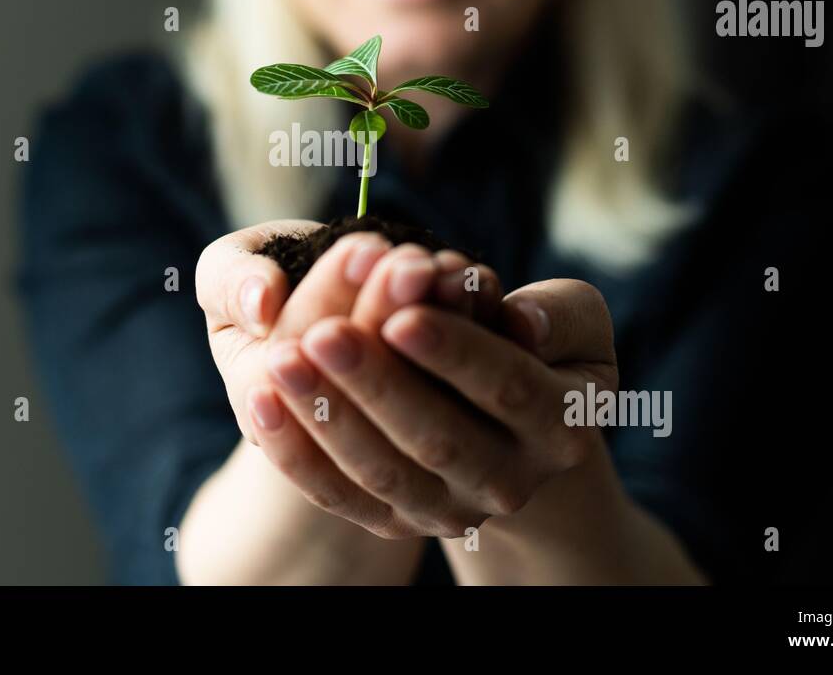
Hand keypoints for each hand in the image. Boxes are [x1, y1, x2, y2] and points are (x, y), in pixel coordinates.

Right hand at [194, 223, 501, 447]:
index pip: (297, 348)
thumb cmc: (273, 281)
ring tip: (452, 268)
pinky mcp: (442, 442)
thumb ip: (229, 278)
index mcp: (261, 401)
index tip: (366, 246)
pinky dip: (478, 339)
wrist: (335, 316)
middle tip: (414, 260)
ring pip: (418, 404)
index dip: (332, 295)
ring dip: (440, 328)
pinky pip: (466, 402)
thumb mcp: (230, 271)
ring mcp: (387, 454)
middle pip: (358, 380)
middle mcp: (326, 438)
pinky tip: (479, 286)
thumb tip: (262, 304)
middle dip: (386, 310)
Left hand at [253, 274, 617, 539]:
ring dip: (327, 416)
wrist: (509, 424)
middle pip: (438, 439)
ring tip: (281, 359)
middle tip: (324, 333)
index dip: (456, 352)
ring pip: (382, 472)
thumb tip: (522, 320)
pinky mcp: (396, 520)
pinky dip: (296, 452)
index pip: (508, 386)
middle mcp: (509, 480)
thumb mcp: (572, 318)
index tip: (403, 315)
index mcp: (561, 425)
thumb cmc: (536, 342)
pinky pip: (339, 494)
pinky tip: (260, 402)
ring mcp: (450, 509)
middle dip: (377, 385)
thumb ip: (559, 312)